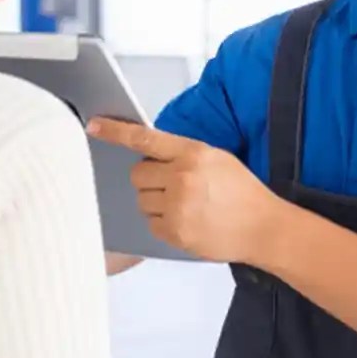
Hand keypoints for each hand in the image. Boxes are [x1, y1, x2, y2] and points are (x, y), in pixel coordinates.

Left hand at [87, 117, 284, 263]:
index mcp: (192, 153)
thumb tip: (149, 153)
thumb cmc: (242, 191)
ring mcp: (177, 207)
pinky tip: (186, 220)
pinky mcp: (175, 232)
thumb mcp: (216, 158)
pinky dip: (163, 222)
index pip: (144, 138)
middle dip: (149, 178)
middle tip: (172, 184)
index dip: (115, 131)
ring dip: (155, 201)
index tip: (93, 125)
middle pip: (137, 174)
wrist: (263, 227)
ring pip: (142, 200)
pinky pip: (150, 223)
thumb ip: (182, 153)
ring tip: (185, 204)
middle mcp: (182, 178)